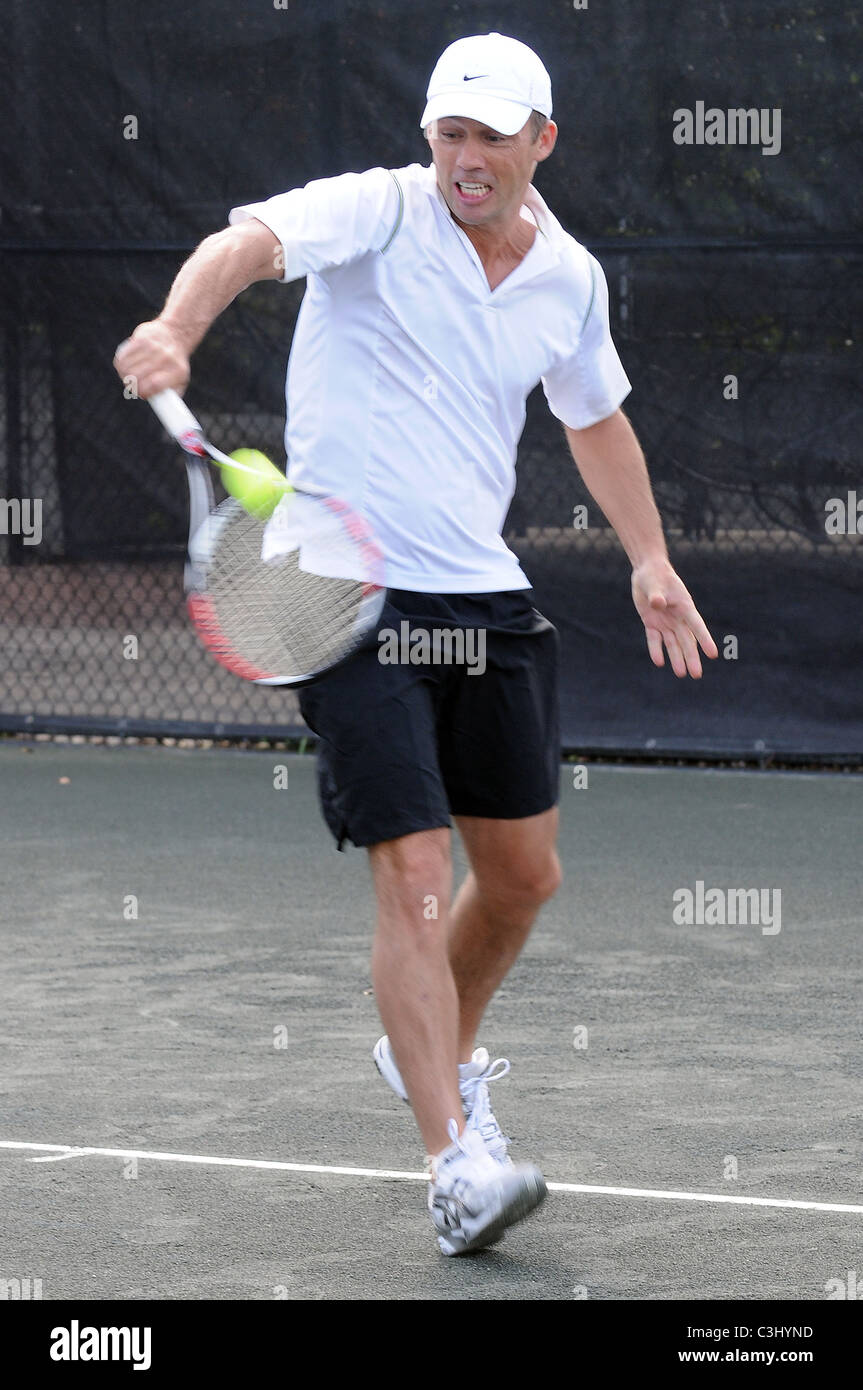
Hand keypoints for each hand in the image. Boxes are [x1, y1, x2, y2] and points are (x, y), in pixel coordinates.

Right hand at [113, 320, 190, 399]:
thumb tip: (163, 410)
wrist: (176, 335)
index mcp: (177, 371)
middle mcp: (166, 358)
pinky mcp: (142, 338)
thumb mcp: (181, 381)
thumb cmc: (176, 364)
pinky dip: (120, 363)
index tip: (141, 394)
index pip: (154, 385)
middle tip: (131, 386)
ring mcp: (153, 347)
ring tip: (126, 377)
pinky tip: (122, 366)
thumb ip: (172, 395)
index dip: (143, 392)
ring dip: (124, 375)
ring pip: (128, 366)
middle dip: (131, 385)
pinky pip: (124, 354)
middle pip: (138, 376)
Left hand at [631, 558, 718, 678]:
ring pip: (673, 644)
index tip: (713, 654)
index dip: (705, 640)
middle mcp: (678, 618)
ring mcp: (665, 622)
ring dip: (676, 658)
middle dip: (691, 658)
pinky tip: (659, 662)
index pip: (697, 626)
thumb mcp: (655, 584)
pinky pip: (654, 640)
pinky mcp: (652, 624)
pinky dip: (656, 650)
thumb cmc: (656, 575)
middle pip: (686, 641)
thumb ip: (657, 595)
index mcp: (685, 606)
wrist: (647, 573)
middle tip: (696, 675)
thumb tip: (657, 604)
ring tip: (681, 674)